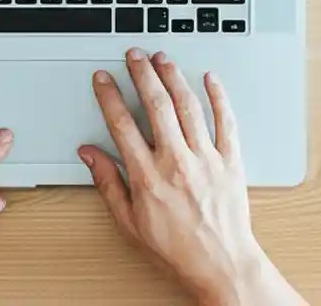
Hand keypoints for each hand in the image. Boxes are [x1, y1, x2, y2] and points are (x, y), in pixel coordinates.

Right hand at [79, 50, 306, 305]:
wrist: (221, 264)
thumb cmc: (176, 248)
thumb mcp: (130, 222)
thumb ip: (109, 183)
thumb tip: (90, 154)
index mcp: (148, 177)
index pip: (122, 124)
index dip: (109, 97)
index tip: (103, 79)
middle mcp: (176, 161)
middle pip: (156, 105)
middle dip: (142, 74)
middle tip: (133, 55)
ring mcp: (206, 158)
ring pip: (188, 106)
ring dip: (173, 77)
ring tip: (162, 58)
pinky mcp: (231, 160)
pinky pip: (226, 121)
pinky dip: (219, 96)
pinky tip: (209, 78)